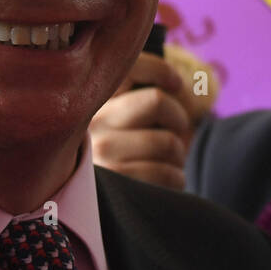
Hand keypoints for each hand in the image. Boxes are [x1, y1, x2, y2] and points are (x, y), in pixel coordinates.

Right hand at [90, 53, 192, 190]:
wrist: (93, 202)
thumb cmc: (120, 151)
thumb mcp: (120, 117)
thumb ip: (138, 94)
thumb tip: (177, 82)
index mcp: (93, 98)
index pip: (131, 67)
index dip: (162, 71)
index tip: (176, 85)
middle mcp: (92, 121)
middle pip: (157, 101)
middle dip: (177, 118)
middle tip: (176, 129)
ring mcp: (102, 152)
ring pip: (168, 141)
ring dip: (178, 153)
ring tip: (166, 160)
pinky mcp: (118, 182)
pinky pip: (170, 173)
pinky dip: (175, 177)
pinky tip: (162, 179)